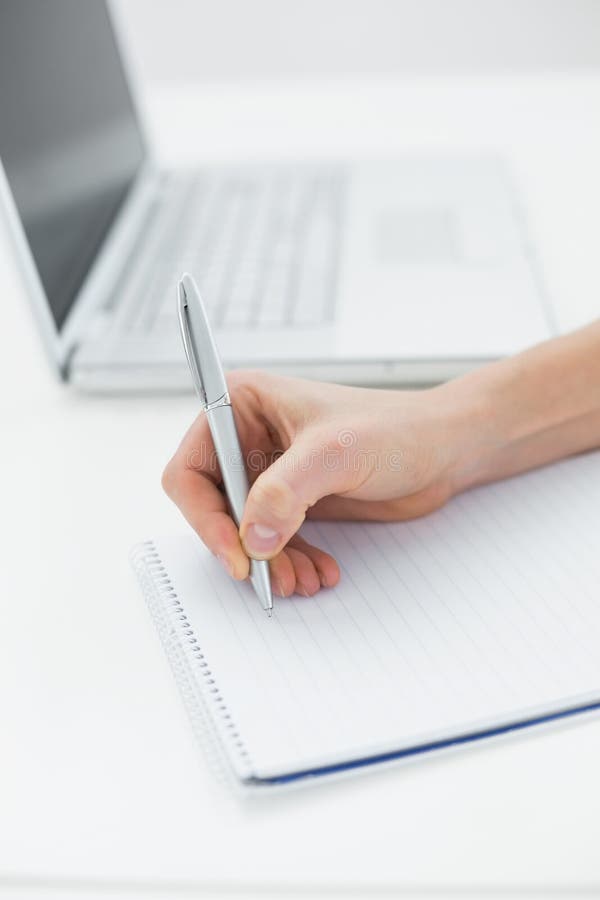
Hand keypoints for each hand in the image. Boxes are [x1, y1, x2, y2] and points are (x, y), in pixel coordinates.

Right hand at [162, 370, 478, 595]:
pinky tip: (318, 572)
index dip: (204, 516)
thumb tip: (249, 537)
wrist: (442, 449)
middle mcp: (247, 437)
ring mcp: (270, 470)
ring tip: (301, 580)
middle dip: (241, 547)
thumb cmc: (396, 429)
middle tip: (271, 578)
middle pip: (213, 506)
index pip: (190, 469)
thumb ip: (286, 492)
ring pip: (243, 530)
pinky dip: (289, 561)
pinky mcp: (293, 498)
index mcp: (241, 406)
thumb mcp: (336, 454)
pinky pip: (272, 540)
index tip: (235, 554)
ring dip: (268, 563)